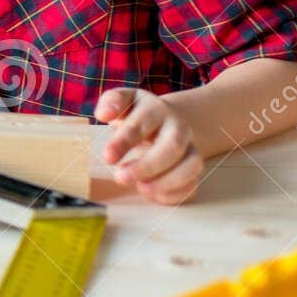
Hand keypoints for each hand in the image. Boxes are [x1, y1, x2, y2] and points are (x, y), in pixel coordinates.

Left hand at [96, 87, 203, 204]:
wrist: (163, 121)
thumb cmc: (135, 114)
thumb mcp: (121, 101)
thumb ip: (111, 102)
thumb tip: (103, 114)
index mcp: (156, 109)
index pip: (142, 124)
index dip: (124, 142)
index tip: (108, 158)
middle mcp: (178, 127)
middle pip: (172, 146)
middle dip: (147, 166)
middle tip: (121, 178)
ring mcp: (190, 147)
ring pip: (191, 165)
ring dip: (166, 182)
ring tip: (141, 188)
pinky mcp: (193, 167)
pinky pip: (193, 183)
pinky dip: (175, 193)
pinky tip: (153, 195)